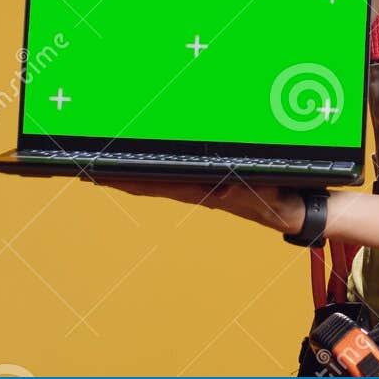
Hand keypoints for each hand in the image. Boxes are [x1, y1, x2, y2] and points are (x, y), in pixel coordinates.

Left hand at [83, 174, 304, 233]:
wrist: (296, 209)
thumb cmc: (280, 197)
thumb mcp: (264, 191)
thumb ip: (243, 191)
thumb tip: (222, 191)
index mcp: (204, 190)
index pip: (156, 183)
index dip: (126, 179)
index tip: (98, 174)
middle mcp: (195, 190)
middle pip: (146, 183)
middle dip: (114, 177)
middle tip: (82, 170)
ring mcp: (199, 188)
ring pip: (153, 182)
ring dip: (125, 177)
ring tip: (97, 170)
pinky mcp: (207, 185)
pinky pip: (169, 179)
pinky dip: (147, 176)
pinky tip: (135, 172)